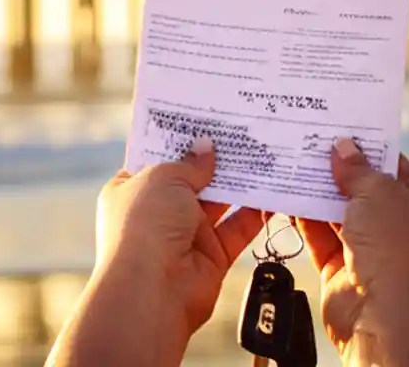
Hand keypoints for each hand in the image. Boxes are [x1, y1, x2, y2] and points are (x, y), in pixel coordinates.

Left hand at [46, 137, 261, 366]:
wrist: (152, 291)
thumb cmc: (144, 228)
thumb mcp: (163, 179)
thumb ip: (190, 163)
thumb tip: (207, 147)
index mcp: (132, 188)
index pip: (157, 157)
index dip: (180, 138)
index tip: (206, 117)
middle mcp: (159, 210)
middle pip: (193, 178)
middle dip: (216, 157)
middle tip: (245, 128)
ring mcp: (186, 233)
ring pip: (220, 201)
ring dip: (241, 181)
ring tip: (267, 150)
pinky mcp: (213, 254)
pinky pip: (239, 228)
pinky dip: (257, 212)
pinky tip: (276, 188)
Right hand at [299, 138, 408, 365]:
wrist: (382, 319)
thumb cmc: (394, 252)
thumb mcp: (379, 194)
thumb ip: (357, 169)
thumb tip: (341, 147)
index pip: (394, 165)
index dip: (367, 145)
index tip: (339, 125)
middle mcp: (398, 226)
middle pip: (363, 187)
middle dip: (336, 167)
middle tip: (307, 138)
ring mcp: (369, 248)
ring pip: (337, 210)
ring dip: (315, 190)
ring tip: (289, 159)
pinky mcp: (341, 266)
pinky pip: (319, 234)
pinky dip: (303, 217)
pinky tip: (283, 194)